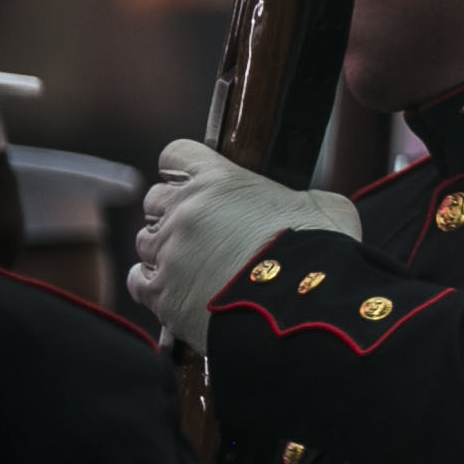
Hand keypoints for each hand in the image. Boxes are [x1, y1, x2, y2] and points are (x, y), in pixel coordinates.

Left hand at [130, 140, 360, 349]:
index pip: (177, 155)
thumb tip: (302, 206)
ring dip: (166, 250)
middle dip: (173, 212)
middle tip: (202, 230)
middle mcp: (185, 211)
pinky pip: (139, 281)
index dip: (184, 168)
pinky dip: (154, 284)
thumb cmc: (320, 252)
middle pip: (154, 200)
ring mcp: (170, 253)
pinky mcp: (162, 295)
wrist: (305, 308)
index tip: (195, 181)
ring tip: (195, 266)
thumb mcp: (324, 206)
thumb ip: (299, 197)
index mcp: (219, 180)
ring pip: (145, 241)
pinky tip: (177, 289)